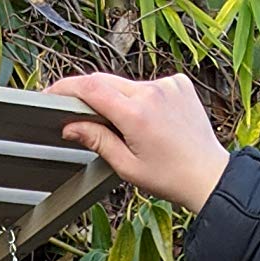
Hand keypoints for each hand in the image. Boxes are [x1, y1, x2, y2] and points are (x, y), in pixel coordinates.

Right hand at [44, 72, 230, 214]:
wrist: (208, 175)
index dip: (66, 89)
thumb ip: (97, 141)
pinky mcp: (178, 82)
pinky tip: (152, 122)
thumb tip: (71, 126)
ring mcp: (167, 84)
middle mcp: (151, 91)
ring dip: (119, 101)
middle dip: (89, 96)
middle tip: (78, 114)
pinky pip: (149, 85)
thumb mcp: (127, 167)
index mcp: (135, 114)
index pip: (90, 88)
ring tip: (131, 132)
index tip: (52, 95)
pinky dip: (142, 99)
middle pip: (106, 82)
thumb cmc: (170, 178)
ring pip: (127, 84)